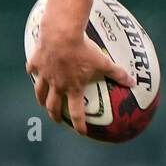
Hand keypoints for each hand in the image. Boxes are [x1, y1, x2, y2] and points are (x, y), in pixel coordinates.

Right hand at [26, 20, 134, 135]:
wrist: (62, 33)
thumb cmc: (84, 48)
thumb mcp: (103, 61)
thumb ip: (117, 72)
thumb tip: (133, 82)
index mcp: (73, 87)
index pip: (76, 112)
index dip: (79, 124)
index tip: (81, 132)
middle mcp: (57, 84)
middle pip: (53, 105)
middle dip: (55, 115)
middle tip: (57, 119)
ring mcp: (45, 74)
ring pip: (39, 91)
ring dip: (41, 99)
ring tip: (42, 102)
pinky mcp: (36, 62)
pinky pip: (32, 69)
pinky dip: (33, 72)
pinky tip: (33, 71)